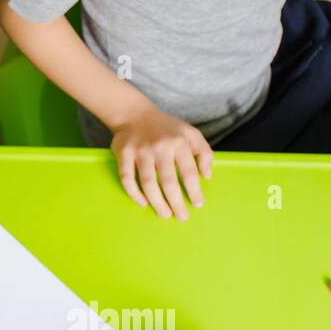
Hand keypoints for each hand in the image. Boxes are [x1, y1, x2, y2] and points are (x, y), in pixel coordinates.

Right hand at [109, 102, 211, 220]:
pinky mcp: (123, 153)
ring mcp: (140, 151)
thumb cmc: (166, 127)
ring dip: (157, 202)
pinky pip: (127, 178)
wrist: (134, 113)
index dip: (194, 191)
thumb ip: (204, 152)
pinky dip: (134, 193)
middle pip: (168, 181)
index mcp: (179, 142)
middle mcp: (160, 147)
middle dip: (176, 202)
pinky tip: (142, 202)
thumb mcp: (191, 133)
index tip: (198, 204)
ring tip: (165, 214)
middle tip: (181, 216)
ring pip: (148, 183)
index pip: (189, 172)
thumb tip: (207, 176)